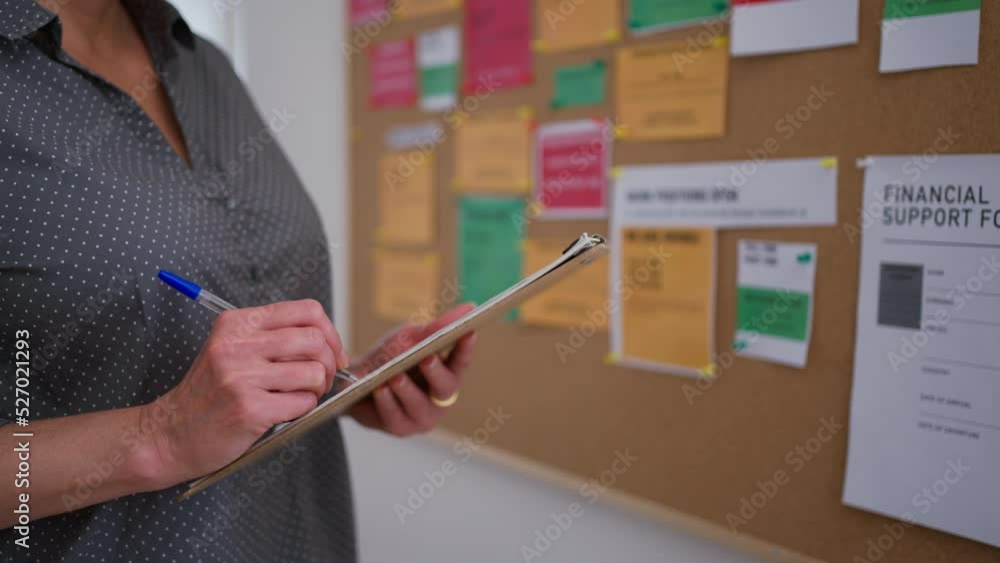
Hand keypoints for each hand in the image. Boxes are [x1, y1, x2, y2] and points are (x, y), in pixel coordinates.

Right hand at [143, 299, 348, 486]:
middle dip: (329, 362)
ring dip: (317, 389)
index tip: (333, 352)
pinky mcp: (249, 409)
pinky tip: (283, 412)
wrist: (170, 433)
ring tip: (301, 396)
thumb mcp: (231, 349)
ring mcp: (242, 377)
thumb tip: (331, 344)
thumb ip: (272, 338)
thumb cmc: (209, 393)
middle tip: (320, 380)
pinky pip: (302, 403)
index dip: (330, 332)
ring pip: (313, 372)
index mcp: (238, 323)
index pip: (306, 310)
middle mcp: (238, 345)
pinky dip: (303, 409)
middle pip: (314, 340)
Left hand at [350, 303, 476, 436]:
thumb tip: (470, 307)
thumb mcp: (411, 338)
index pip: (462, 361)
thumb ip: (437, 327)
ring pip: (418, 405)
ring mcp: (421, 416)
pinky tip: (379, 389)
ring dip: (406, 389)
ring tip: (394, 376)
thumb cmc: (390, 357)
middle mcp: (440, 399)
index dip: (467, 347)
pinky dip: (387, 402)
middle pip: (446, 387)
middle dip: (436, 372)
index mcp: (448, 373)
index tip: (468, 331)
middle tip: (426, 358)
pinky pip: (395, 417)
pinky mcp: (400, 428)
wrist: (354, 380)